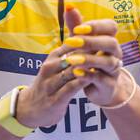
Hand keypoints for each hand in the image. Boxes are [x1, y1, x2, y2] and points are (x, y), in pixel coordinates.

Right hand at [15, 5, 124, 127]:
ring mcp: (51, 83)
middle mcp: (50, 68)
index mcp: (53, 57)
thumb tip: (84, 31)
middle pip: (74, 55)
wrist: (30, 108)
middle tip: (109, 48)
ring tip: (105, 62)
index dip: (89, 40)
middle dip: (91, 52)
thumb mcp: (57, 64)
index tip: (106, 38)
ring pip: (72, 70)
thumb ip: (72, 49)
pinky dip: (82, 81)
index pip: (73, 43)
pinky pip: (71, 87)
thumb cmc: (49, 84)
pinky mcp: (55, 99)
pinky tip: (94, 78)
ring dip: (89, 66)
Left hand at [63, 5, 127, 109]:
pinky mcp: (109, 85)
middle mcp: (115, 53)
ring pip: (108, 62)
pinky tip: (76, 72)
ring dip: (89, 59)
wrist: (100, 88)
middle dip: (91, 41)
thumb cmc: (90, 61)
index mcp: (109, 39)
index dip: (96, 26)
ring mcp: (114, 70)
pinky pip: (102, 79)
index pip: (111, 27)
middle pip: (111, 43)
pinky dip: (89, 75)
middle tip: (71, 41)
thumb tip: (68, 6)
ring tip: (71, 59)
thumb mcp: (82, 43)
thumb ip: (76, 25)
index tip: (77, 28)